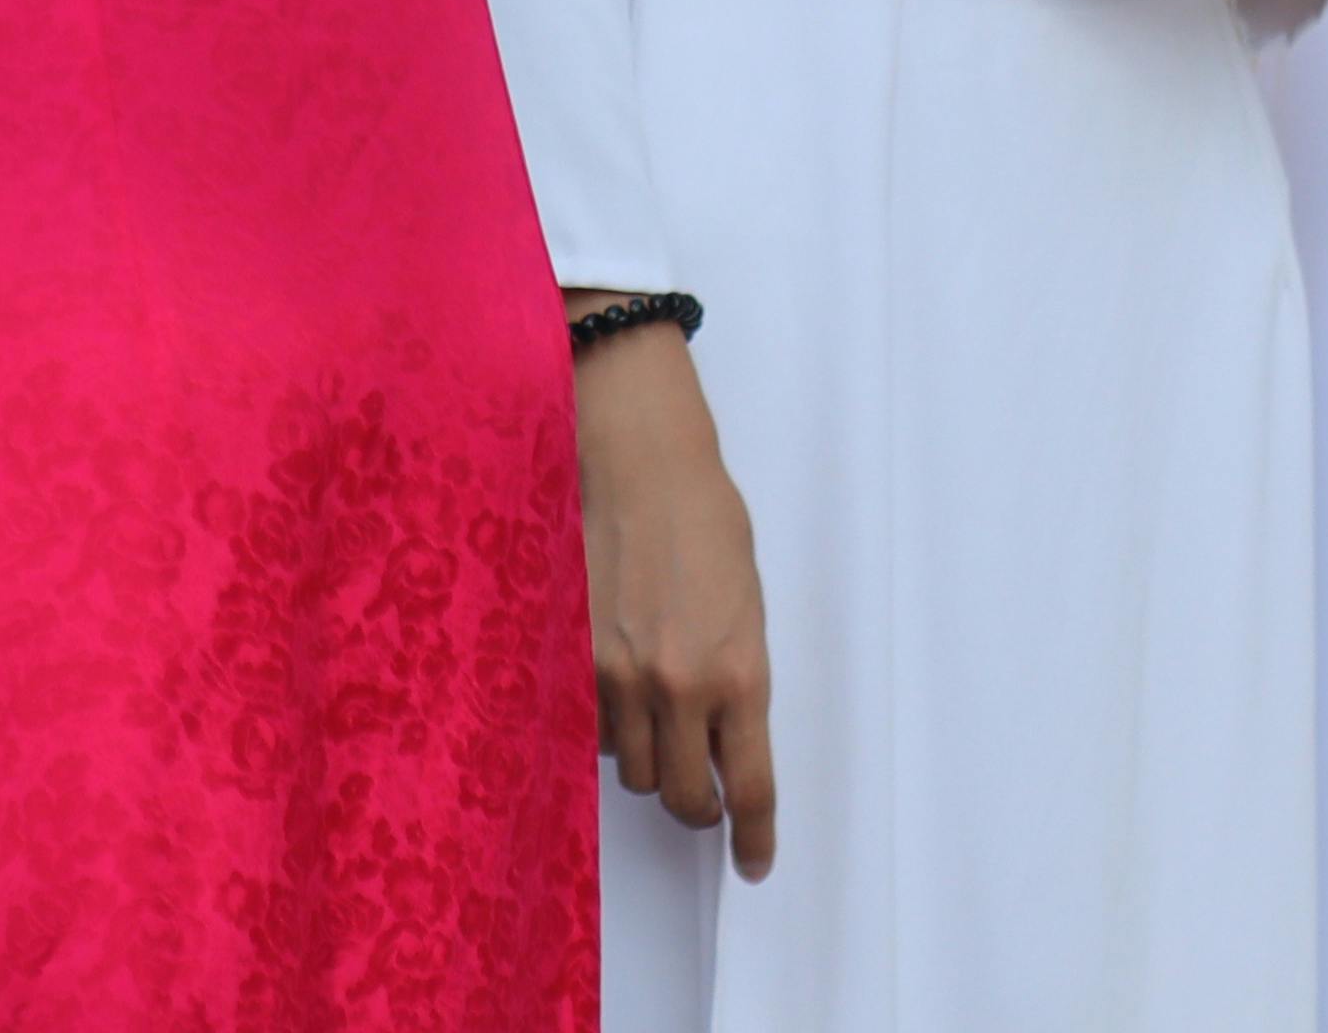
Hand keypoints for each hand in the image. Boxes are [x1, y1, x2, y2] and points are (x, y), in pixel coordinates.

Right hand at [572, 315, 774, 878]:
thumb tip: (723, 743)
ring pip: (632, 767)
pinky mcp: (573, 655)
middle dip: (696, 804)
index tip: (753, 862)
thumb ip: (738, 684)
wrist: (642, 464)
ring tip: (657, 715)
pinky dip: (608, 721)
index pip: (750, 787)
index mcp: (741, 675)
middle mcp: (680, 687)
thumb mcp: (748, 613)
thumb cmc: (706, 525)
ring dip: (650, 758)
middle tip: (702, 790)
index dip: (753, 837)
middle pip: (683, 797)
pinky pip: (592, 724)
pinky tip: (619, 682)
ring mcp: (620, 675)